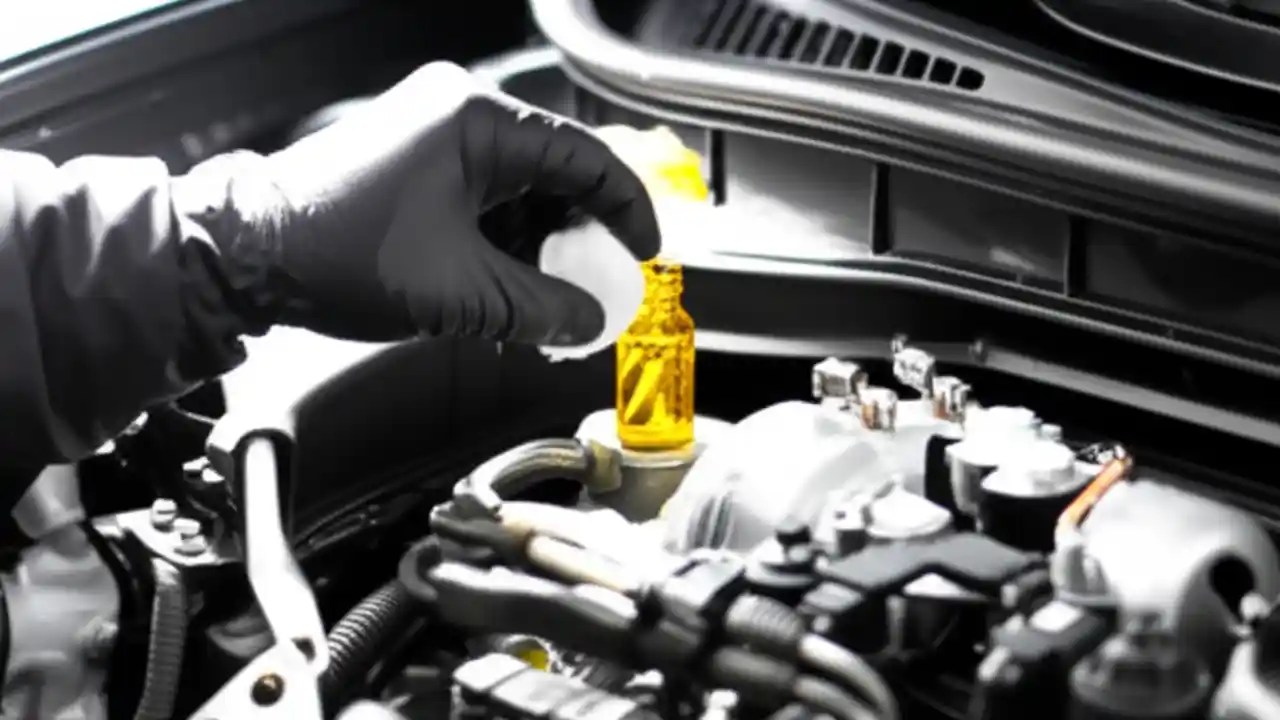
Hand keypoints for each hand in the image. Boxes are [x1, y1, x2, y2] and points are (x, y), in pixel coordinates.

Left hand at [184, 62, 659, 344]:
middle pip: (557, 177)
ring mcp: (436, 136)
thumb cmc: (337, 252)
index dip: (628, 212)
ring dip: (539, 252)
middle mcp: (461, 114)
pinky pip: (484, 202)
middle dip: (580, 243)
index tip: (647, 255)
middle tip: (596, 293)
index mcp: (480, 122)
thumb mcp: (460, 294)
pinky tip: (508, 295)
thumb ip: (541, 310)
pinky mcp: (416, 164)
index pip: (588, 160)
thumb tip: (589, 323)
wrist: (246, 255)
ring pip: (521, 195)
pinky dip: (503, 247)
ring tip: (546, 310)